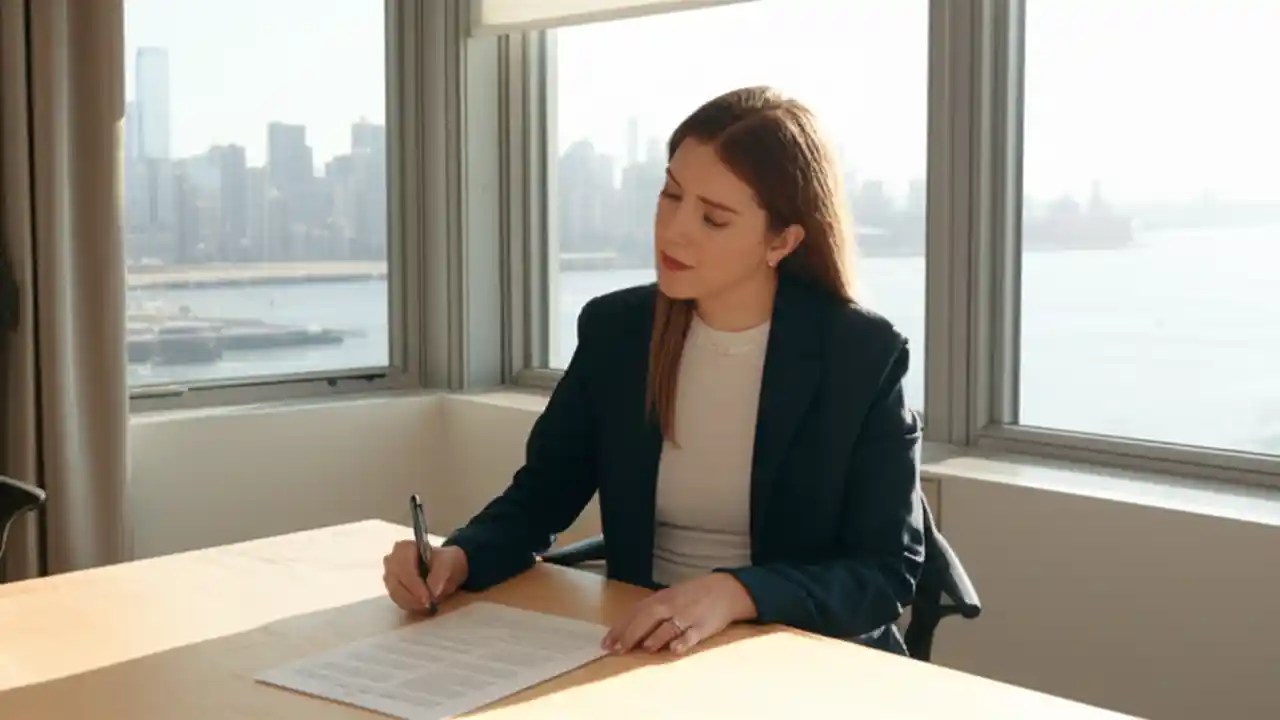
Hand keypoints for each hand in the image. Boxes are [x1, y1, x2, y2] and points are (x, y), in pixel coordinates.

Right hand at [382, 541, 468, 612]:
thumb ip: (440, 574)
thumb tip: (433, 592)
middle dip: (413, 596)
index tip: (427, 598)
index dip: (414, 584)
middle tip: (428, 605)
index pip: (404, 568)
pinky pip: (397, 601)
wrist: (445, 568)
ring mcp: (390, 576)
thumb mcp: (447, 563)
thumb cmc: (444, 561)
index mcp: (403, 548)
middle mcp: (391, 561)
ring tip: (427, 607)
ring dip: (411, 603)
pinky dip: (410, 606)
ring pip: (395, 593)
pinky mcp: (392, 589)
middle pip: (396, 582)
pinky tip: (421, 607)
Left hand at [601, 573, 756, 654]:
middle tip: (617, 650)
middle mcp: (671, 606)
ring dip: (655, 638)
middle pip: (647, 619)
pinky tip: (673, 650)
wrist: (726, 590)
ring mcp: (687, 616)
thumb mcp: (670, 597)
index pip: (635, 613)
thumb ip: (651, 611)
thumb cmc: (693, 595)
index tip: (606, 642)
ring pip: (668, 627)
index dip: (620, 628)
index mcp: (661, 598)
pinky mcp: (703, 627)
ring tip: (643, 649)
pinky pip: (691, 636)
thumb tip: (628, 628)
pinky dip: (682, 642)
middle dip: (630, 635)